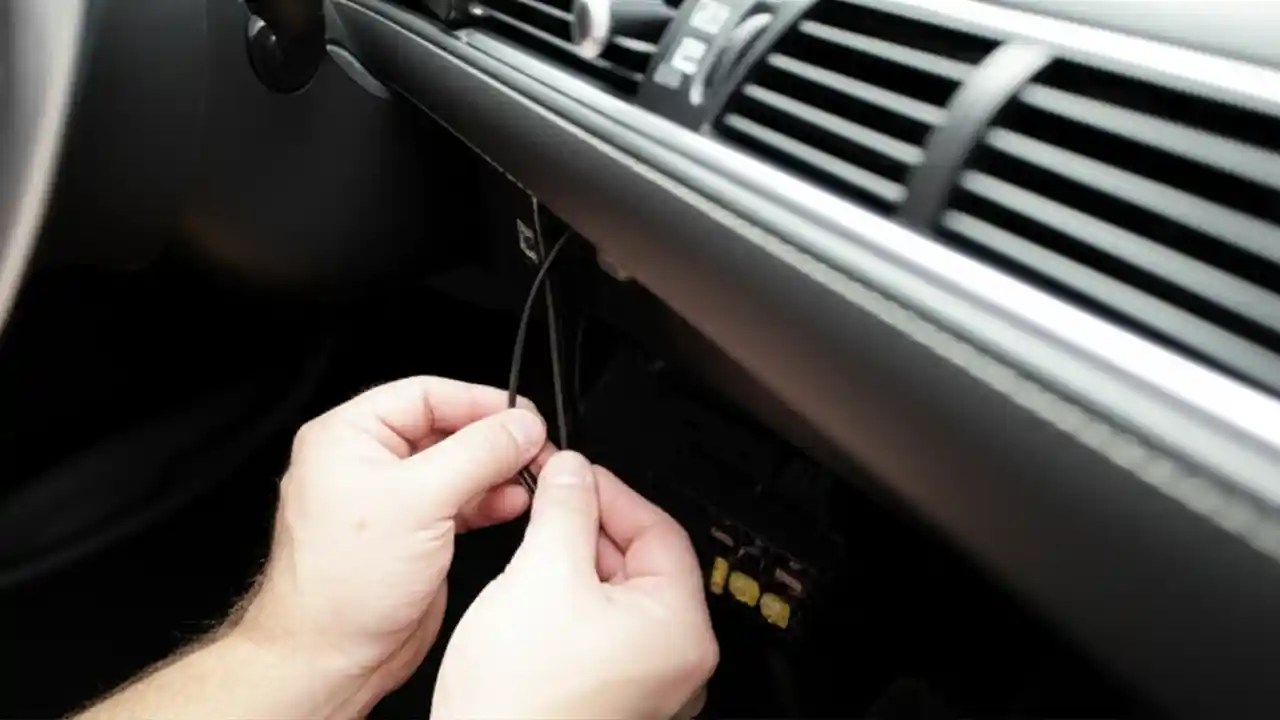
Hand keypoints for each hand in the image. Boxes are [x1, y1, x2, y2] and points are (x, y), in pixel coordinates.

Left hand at [234, 377, 547, 716]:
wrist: (331, 658)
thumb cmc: (341, 585)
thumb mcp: (419, 501)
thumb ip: (477, 454)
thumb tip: (519, 426)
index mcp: (348, 436)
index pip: (425, 394)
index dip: (479, 401)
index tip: (522, 415)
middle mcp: (367, 462)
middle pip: (447, 428)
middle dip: (495, 439)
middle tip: (535, 447)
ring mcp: (392, 499)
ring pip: (458, 466)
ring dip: (498, 471)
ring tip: (533, 476)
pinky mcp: (414, 533)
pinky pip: (460, 501)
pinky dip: (490, 500)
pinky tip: (515, 503)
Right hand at [432, 451, 719, 718]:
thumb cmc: (518, 702)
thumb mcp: (541, 574)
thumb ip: (564, 509)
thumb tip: (573, 472)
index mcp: (680, 630)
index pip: (660, 529)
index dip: (610, 490)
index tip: (573, 471)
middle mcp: (675, 662)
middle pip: (640, 563)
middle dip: (589, 526)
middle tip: (546, 497)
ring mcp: (645, 686)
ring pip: (615, 596)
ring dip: (575, 562)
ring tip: (533, 543)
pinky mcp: (609, 699)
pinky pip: (599, 632)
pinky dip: (570, 602)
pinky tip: (532, 594)